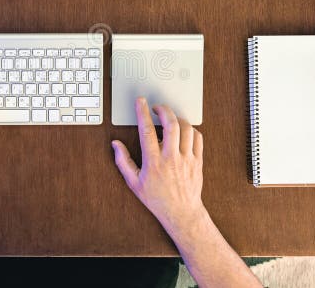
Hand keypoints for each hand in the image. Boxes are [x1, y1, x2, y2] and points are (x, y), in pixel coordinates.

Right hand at [111, 98, 205, 232]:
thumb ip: (123, 162)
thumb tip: (116, 145)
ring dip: (177, 119)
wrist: (181, 212)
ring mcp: (186, 159)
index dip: (143, 112)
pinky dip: (191, 129)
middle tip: (157, 108)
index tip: (141, 102)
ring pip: (186, 129)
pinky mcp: (198, 161)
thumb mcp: (134, 183)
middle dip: (164, 110)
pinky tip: (183, 131)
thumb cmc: (157, 199)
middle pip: (171, 124)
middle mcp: (171, 158)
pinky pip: (197, 138)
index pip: (147, 131)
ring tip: (170, 119)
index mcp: (154, 162)